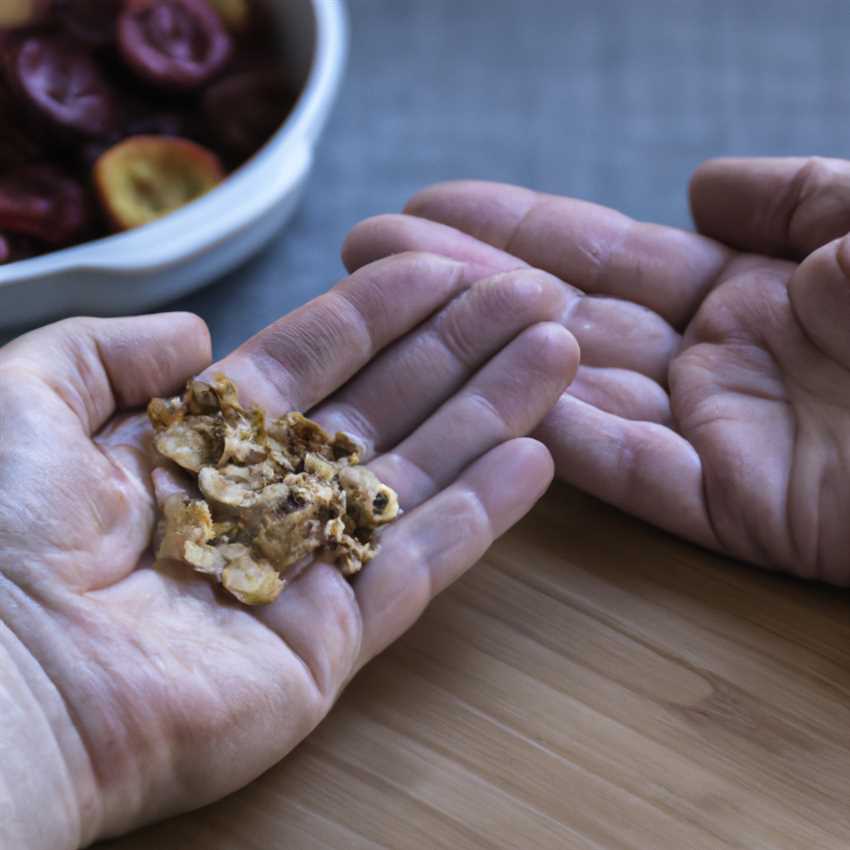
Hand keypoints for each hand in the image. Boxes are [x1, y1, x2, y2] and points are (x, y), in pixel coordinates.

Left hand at [0, 252, 577, 848]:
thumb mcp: (22, 400)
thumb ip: (104, 350)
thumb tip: (196, 335)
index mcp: (198, 444)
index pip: (313, 361)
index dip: (379, 310)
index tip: (443, 265)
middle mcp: (260, 501)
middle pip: (384, 408)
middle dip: (459, 347)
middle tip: (532, 297)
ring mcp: (301, 573)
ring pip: (417, 478)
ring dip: (490, 413)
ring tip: (557, 355)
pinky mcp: (327, 647)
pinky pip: (418, 569)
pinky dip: (479, 516)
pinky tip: (537, 456)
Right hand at [344, 158, 849, 582]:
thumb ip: (794, 196)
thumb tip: (695, 187)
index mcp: (754, 288)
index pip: (604, 256)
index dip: (514, 228)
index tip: (430, 205)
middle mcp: (718, 360)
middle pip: (564, 318)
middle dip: (463, 284)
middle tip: (365, 251)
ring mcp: (719, 438)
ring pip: (576, 392)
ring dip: (484, 356)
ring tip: (389, 315)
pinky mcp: (737, 511)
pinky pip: (628, 473)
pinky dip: (554, 437)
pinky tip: (475, 398)